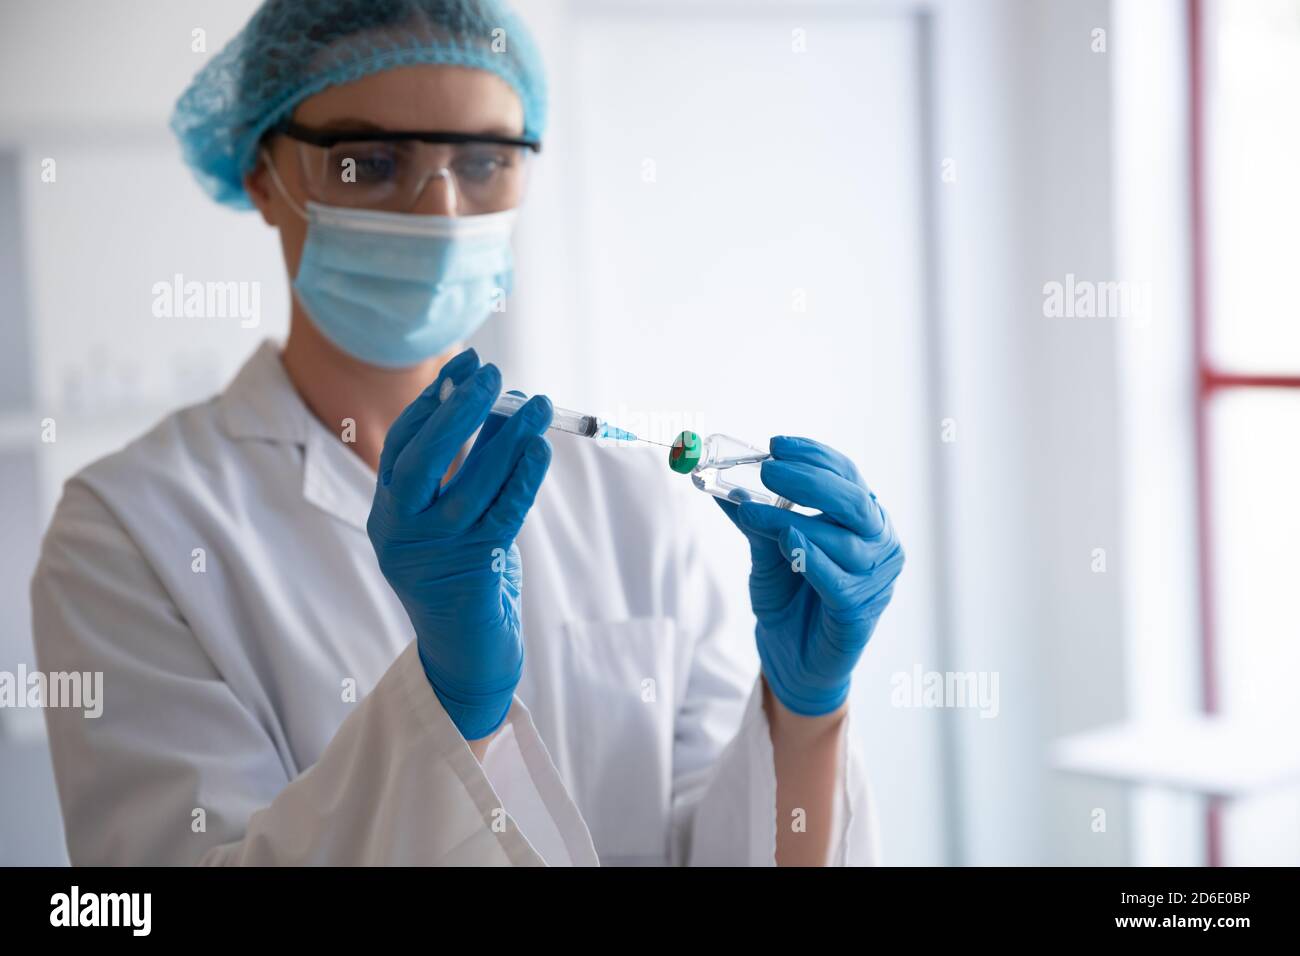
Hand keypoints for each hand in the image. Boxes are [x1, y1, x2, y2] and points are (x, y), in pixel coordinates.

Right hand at [367, 348, 552, 739]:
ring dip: (506, 439)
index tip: (466, 363)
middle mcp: (400, 533)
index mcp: (387, 514)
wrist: (467, 655)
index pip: (404, 444)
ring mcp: (435, 555)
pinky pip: (504, 514)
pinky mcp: (475, 571)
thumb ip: (467, 468)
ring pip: (470, 485)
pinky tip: (540, 449)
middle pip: (423, 460)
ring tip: (537, 405)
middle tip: (492, 374)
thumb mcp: (453, 518)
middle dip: (458, 411)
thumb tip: (500, 402)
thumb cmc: (462, 576)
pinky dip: (524, 478)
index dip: (435, 400)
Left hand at [717, 436, 903, 716]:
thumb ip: (755, 518)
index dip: (813, 457)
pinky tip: (788, 542)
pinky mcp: (860, 612)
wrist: (792, 658)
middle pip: (853, 501)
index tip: (775, 445)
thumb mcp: (767, 550)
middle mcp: (879, 543)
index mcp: (862, 519)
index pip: (847, 475)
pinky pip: (838, 579)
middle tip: (768, 470)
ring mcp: (876, 579)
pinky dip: (811, 557)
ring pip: (842, 540)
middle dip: (809, 481)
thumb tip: (721, 484)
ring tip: (752, 513)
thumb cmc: (789, 598)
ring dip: (793, 520)